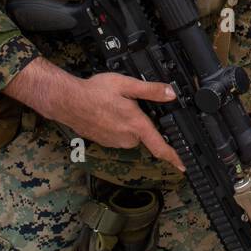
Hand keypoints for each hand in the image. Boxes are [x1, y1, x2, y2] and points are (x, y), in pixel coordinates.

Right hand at [5, 58, 182, 170]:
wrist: (67, 101)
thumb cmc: (94, 92)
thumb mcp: (126, 84)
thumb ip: (150, 90)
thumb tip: (171, 93)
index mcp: (136, 125)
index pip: (160, 146)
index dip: (174, 157)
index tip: (183, 165)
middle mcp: (126, 137)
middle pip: (145, 135)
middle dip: (141, 123)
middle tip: (130, 105)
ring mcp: (114, 142)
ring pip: (131, 135)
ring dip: (127, 124)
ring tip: (114, 107)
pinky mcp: (104, 142)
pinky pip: (118, 136)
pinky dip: (116, 126)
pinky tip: (107, 113)